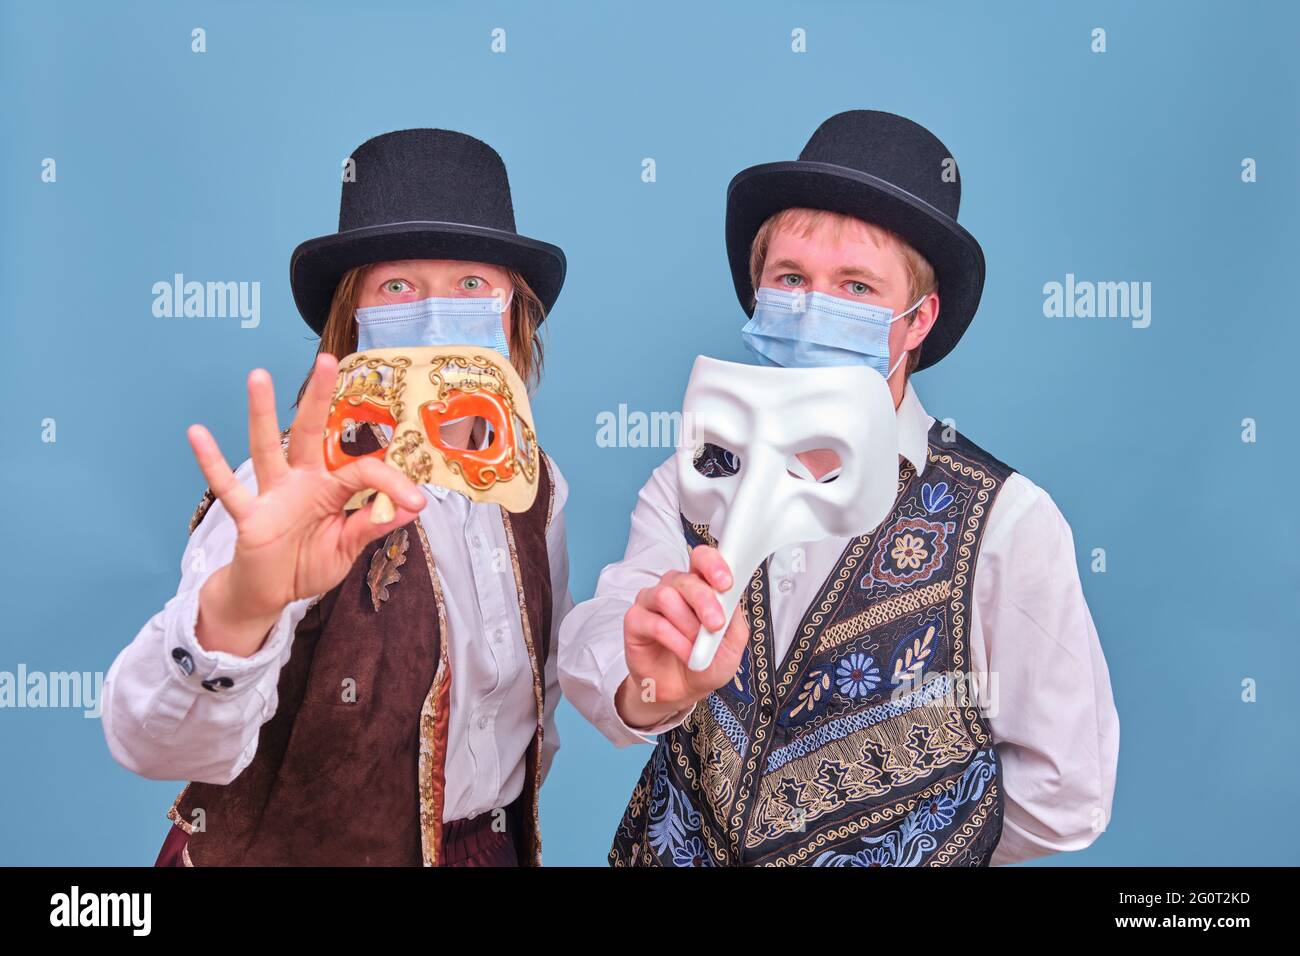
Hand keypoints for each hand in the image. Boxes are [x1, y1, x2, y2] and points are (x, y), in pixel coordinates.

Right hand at [189, 354, 426, 656]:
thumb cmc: (308, 564)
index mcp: (332, 488)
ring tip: (258, 377)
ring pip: (266, 448)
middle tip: (328, 360)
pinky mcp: (248, 515)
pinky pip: (227, 487)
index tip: (417, 501)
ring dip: (261, 414)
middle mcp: (301, 481)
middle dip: (318, 398)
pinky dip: (211, 463)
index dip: (392, 484)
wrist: (269, 594)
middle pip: (310, 432)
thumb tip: (411, 508)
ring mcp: (272, 494)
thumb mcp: (347, 547)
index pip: (363, 472)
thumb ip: (372, 526)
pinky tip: (197, 432)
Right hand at [617, 544, 749, 728]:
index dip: (713, 564)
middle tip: (715, 624)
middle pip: (685, 579)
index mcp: (699, 585)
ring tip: (697, 647)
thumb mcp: (732, 644)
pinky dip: (675, 640)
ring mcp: (651, 602)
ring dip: (688, 625)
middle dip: (704, 601)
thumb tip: (730, 600)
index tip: (726, 583)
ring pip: (666, 596)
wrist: (683, 691)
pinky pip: (654, 622)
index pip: (701, 559)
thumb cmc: (707, 662)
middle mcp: (673, 588)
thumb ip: (734, 619)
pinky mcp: (635, 621)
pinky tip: (685, 654)